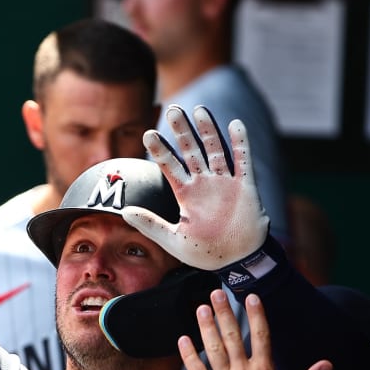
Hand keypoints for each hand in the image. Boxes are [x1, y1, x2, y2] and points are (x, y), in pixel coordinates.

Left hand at [121, 105, 270, 270]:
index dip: (160, 150)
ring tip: (199, 109)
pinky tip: (235, 124)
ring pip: (215, 150)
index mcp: (187, 195)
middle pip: (192, 151)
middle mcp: (204, 184)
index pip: (170, 167)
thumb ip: (150, 225)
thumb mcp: (173, 240)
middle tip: (173, 109)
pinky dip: (240, 143)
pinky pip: (243, 161)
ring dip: (208, 131)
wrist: (237, 261)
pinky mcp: (245, 187)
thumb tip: (124, 212)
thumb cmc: (205, 252)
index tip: (147, 134)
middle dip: (183, 131)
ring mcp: (225, 183)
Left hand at [181, 289, 330, 369]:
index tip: (250, 297)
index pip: (261, 336)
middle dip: (224, 313)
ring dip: (207, 327)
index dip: (256, 315)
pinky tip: (182, 339)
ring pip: (213, 349)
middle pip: (233, 336)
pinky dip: (188, 355)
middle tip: (216, 294)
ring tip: (201, 309)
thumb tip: (327, 364)